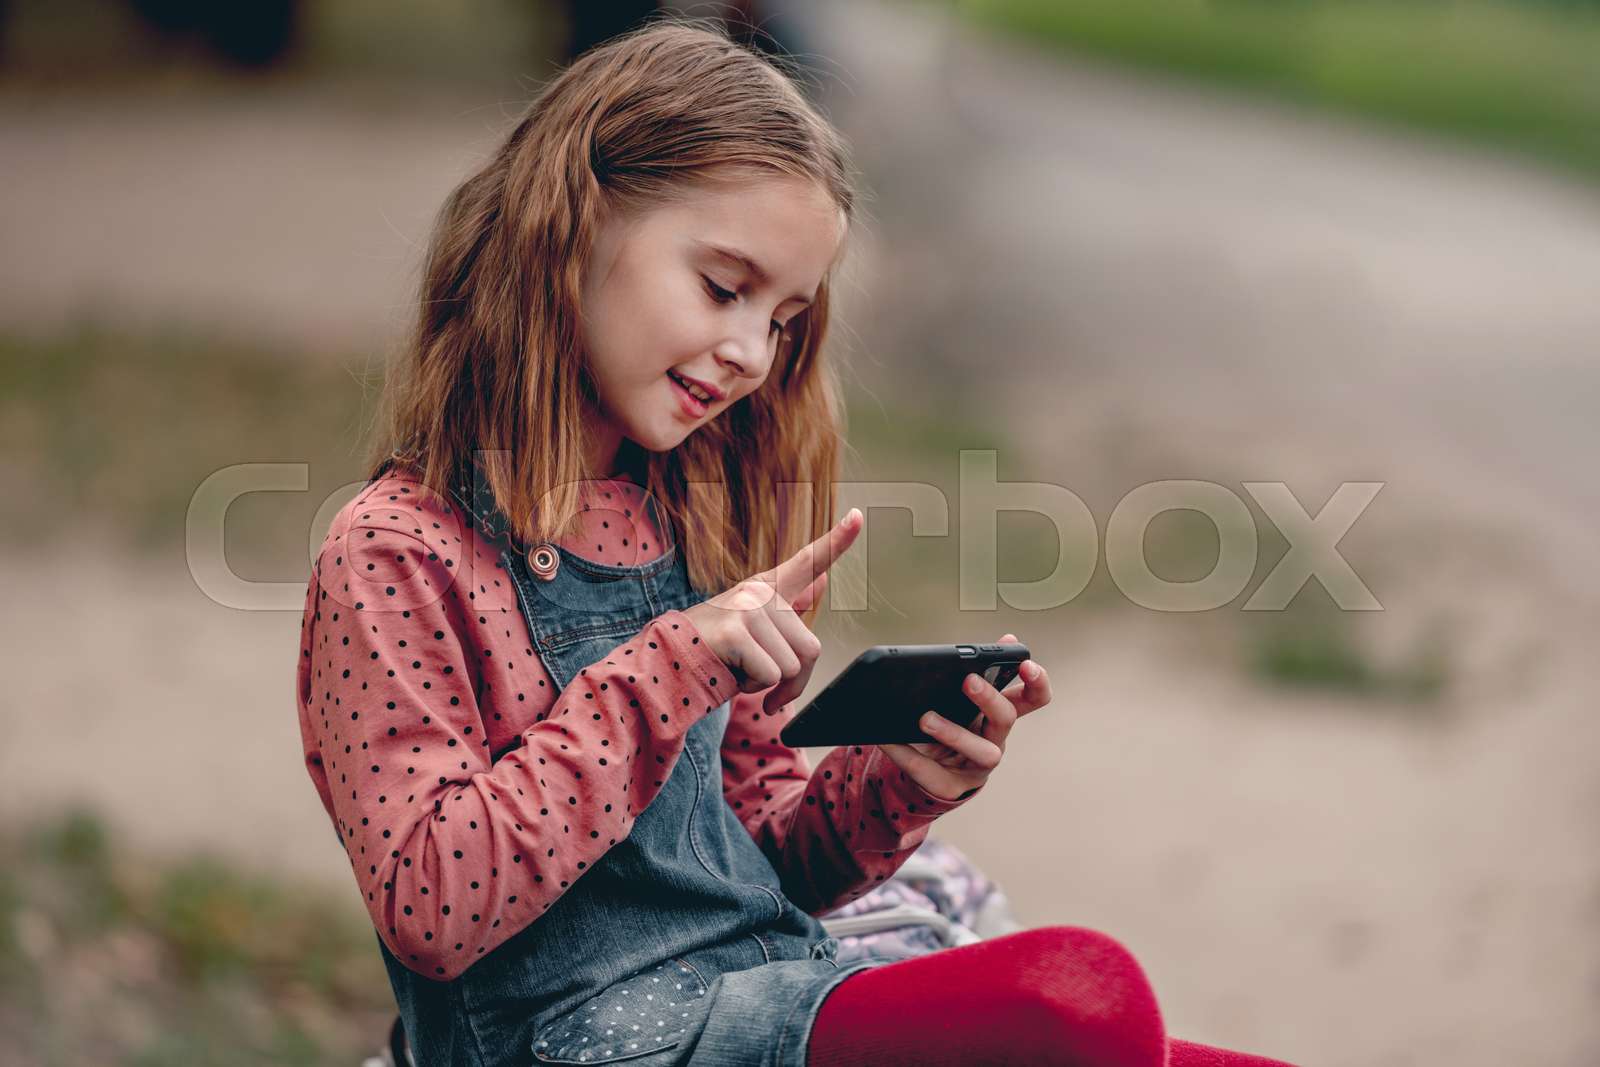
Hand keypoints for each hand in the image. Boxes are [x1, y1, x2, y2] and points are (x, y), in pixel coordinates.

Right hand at [681, 507, 861, 714]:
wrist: (667, 664)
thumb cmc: (716, 651)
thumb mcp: (755, 628)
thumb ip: (789, 606)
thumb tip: (822, 578)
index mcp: (767, 588)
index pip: (808, 561)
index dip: (837, 540)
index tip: (858, 516)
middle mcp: (760, 592)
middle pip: (811, 649)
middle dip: (792, 680)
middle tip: (762, 682)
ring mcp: (748, 608)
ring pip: (791, 666)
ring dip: (768, 684)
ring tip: (738, 669)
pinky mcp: (737, 632)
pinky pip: (770, 676)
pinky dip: (753, 688)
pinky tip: (729, 672)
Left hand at [878, 633, 1052, 802]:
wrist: (925, 767)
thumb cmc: (948, 722)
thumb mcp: (962, 695)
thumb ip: (983, 667)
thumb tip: (1009, 637)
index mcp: (998, 713)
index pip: (1033, 698)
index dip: (1037, 683)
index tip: (1026, 664)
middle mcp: (994, 739)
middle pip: (1006, 719)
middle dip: (989, 698)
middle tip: (968, 680)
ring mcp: (976, 766)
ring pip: (983, 753)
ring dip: (954, 733)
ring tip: (925, 718)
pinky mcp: (951, 785)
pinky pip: (933, 774)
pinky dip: (910, 757)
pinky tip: (891, 741)